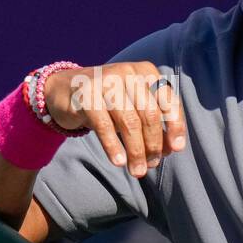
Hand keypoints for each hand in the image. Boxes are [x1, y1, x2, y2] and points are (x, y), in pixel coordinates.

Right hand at [44, 62, 187, 177]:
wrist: (66, 89)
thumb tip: (169, 149)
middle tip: (151, 164)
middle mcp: (128, 72)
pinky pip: (104, 127)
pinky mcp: (86, 95)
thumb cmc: (108, 101)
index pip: (167, 100)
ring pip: (129, 123)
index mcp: (145, 71)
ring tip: (137, 171)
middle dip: (153, 144)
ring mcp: (106, 81)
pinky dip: (113, 147)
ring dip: (136, 151)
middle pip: (149, 114)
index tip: (176, 149)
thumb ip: (153, 122)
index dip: (175, 126)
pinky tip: (119, 162)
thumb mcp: (133, 105)